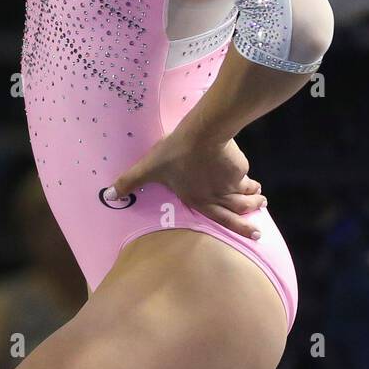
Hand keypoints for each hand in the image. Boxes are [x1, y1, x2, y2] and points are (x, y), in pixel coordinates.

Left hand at [110, 132, 266, 239]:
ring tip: (260, 196)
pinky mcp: (239, 167)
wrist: (202, 134)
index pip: (222, 219)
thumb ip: (130, 181)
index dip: (239, 229)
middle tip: (260, 208)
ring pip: (246, 193)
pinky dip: (249, 177)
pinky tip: (250, 176)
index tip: (256, 234)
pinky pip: (245, 174)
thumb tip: (107, 195)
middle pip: (240, 208)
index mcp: (199, 200)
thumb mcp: (149, 167)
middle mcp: (218, 196)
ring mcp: (231, 183)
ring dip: (254, 196)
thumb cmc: (174, 153)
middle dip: (251, 210)